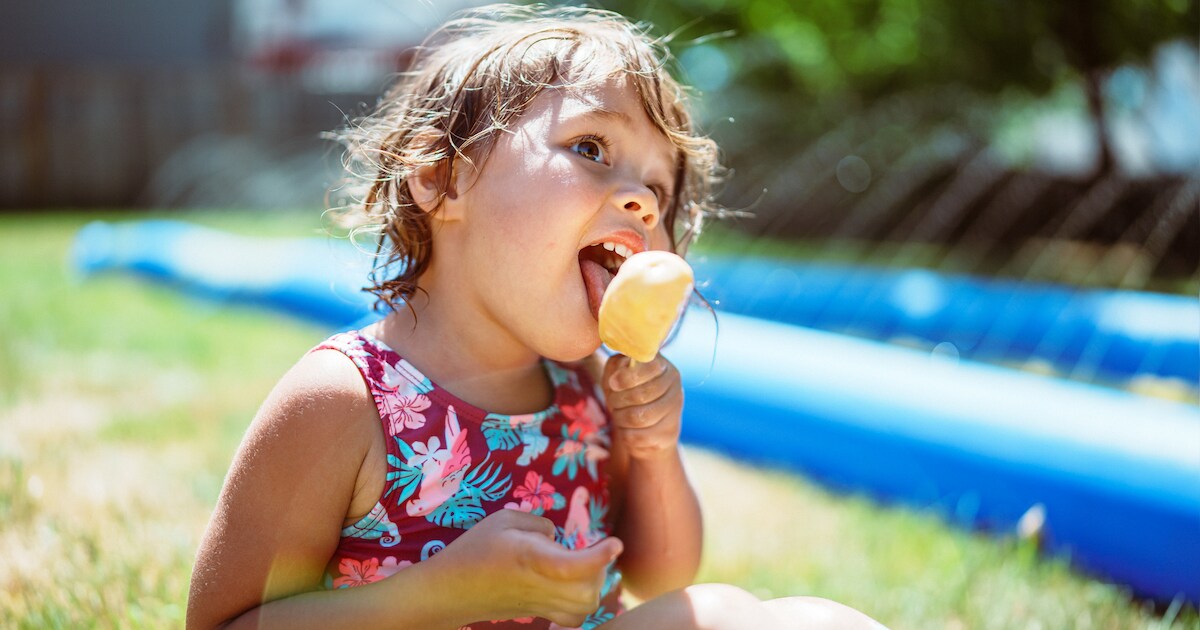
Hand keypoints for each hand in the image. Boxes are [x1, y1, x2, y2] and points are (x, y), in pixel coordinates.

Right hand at [425, 509, 621, 626]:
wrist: (451, 590)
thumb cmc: (474, 549)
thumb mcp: (504, 519)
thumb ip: (540, 523)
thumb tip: (558, 538)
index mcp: (532, 558)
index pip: (575, 565)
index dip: (601, 555)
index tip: (614, 542)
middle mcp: (541, 585)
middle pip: (588, 590)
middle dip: (599, 568)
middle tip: (590, 548)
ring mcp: (540, 604)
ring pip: (585, 606)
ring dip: (594, 584)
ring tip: (583, 565)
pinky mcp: (538, 613)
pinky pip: (574, 617)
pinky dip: (584, 604)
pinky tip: (575, 587)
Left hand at [602, 354, 682, 460]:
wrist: (644, 426)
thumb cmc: (627, 393)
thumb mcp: (619, 374)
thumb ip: (617, 367)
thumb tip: (617, 375)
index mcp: (664, 368)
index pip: (649, 368)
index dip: (627, 377)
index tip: (613, 383)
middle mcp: (675, 388)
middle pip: (641, 395)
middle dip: (617, 400)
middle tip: (612, 401)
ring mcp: (674, 413)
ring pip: (638, 417)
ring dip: (619, 417)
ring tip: (617, 414)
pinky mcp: (669, 434)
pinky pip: (638, 436)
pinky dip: (625, 433)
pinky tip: (626, 428)